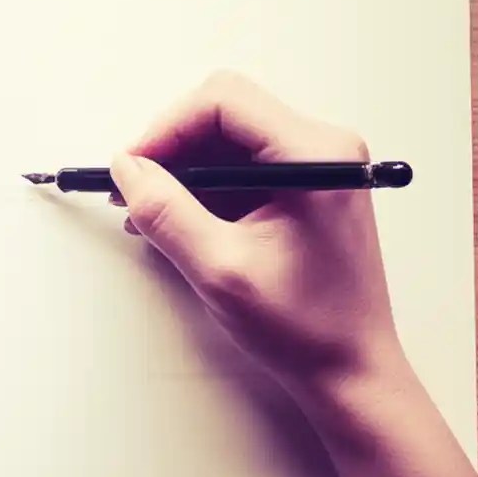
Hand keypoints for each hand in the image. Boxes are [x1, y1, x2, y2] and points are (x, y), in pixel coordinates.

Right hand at [111, 72, 477, 476]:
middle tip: (131, 191)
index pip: (224, 102)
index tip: (130, 168)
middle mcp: (321, 149)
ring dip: (181, 170)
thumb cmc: (304, 328)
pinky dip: (202, 188)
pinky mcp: (304, 189)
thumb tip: (125, 169)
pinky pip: (240, 168)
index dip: (166, 128)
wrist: (352, 374)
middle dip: (170, 148)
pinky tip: (175, 221)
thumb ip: (166, 212)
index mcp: (314, 155)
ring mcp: (315, 168)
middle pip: (223, 114)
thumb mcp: (219, 269)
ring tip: (144, 212)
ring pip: (227, 140)